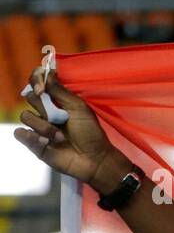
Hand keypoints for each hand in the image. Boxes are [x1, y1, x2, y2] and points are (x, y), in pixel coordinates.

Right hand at [13, 66, 128, 190]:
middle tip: (59, 118)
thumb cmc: (91, 133)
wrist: (94, 160)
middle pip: (29, 97)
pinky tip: (45, 143)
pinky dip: (31, 137)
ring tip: (60, 138)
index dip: (35, 80)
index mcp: (57, 100)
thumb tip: (48, 72)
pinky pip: (20, 133)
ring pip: (25, 116)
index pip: (38, 82)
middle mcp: (46, 111)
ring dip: (44, 127)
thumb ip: (61, 91)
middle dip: (44, 107)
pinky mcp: (34, 143)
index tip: (40, 88)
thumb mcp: (79, 108)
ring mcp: (39, 126)